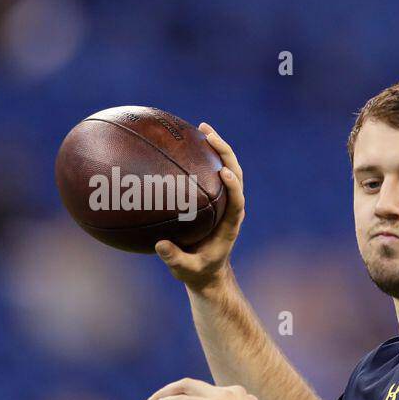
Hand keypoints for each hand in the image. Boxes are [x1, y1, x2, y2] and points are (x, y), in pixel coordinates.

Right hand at [155, 122, 245, 291]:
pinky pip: (210, 173)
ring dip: (217, 148)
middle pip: (236, 175)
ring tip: (202, 127)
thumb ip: (175, 259)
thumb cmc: (197, 272)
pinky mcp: (214, 198)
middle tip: (209, 135)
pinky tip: (185, 142)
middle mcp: (231, 209)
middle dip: (225, 153)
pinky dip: (202, 157)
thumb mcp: (186, 270)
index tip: (224, 172)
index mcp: (230, 225)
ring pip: (226, 169)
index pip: (237, 201)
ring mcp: (224, 201)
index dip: (234, 186)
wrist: (207, 272)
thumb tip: (161, 245)